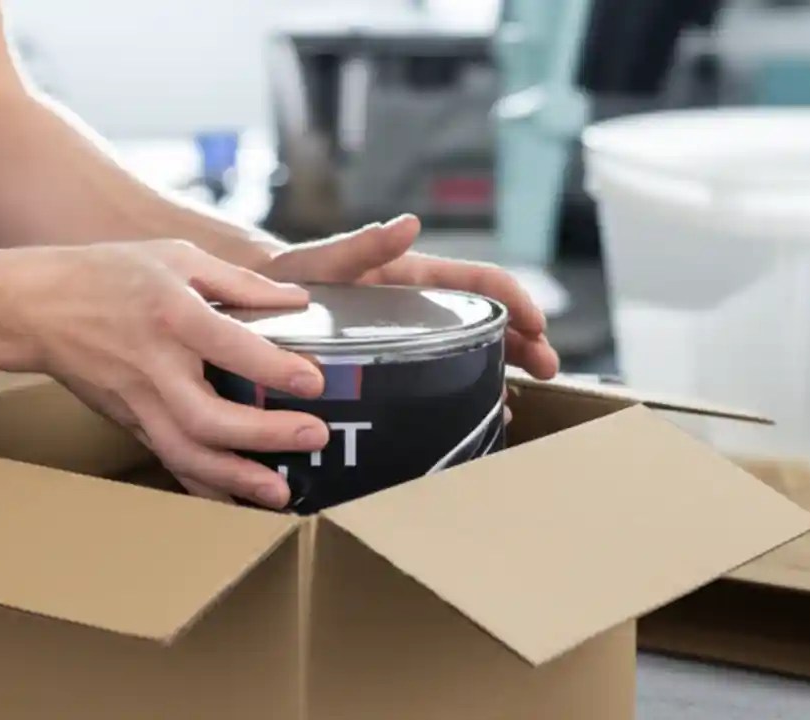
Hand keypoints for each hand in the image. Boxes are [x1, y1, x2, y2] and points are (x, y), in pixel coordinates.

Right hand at [15, 240, 327, 507]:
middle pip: (208, 416)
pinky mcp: (128, 422)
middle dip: (265, 435)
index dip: (274, 368)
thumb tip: (300, 301)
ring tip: (280, 492)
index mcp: (171, 314)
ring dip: (234, 478)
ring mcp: (137, 401)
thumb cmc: (110, 274)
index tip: (315, 380)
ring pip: (185, 452)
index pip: (228, 346)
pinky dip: (202, 485)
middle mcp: (153, 365)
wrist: (36, 307)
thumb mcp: (178, 257)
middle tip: (313, 437)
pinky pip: (168, 460)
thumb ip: (241, 281)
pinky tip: (236, 500)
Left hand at [261, 215, 559, 378]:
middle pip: (489, 320)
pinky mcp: (397, 365)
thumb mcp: (325, 261)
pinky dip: (465, 394)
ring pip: (472, 351)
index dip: (517, 300)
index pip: (480, 283)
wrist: (259, 307)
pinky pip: (441, 378)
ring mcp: (412, 337)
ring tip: (518, 400)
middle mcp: (421, 306)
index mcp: (414, 277)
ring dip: (503, 370)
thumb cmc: (291, 277)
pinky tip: (477, 418)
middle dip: (526, 341)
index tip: (539, 325)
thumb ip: (363, 246)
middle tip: (550, 369)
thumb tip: (408, 222)